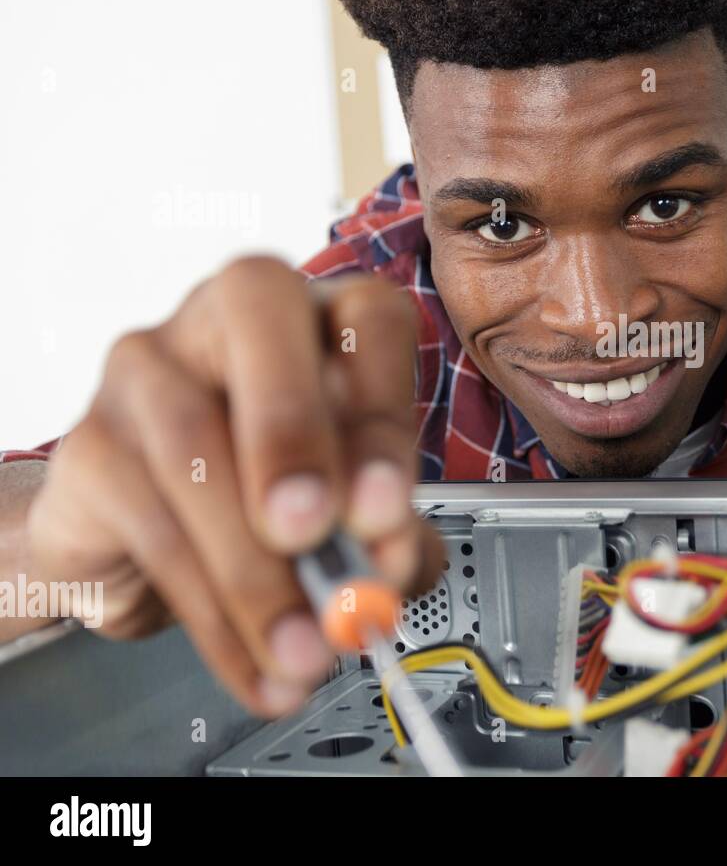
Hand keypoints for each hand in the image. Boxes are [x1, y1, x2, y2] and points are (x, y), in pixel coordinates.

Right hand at [26, 257, 442, 716]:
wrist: (145, 544)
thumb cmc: (267, 499)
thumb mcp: (354, 513)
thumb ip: (389, 533)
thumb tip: (391, 565)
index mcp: (321, 317)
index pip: (368, 317)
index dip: (383, 410)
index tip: (387, 510)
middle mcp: (232, 317)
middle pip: (258, 312)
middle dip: (292, 431)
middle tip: (313, 532)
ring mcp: (149, 368)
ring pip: (195, 443)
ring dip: (258, 568)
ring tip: (306, 645)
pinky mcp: (90, 445)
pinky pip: (152, 525)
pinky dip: (215, 613)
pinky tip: (254, 659)